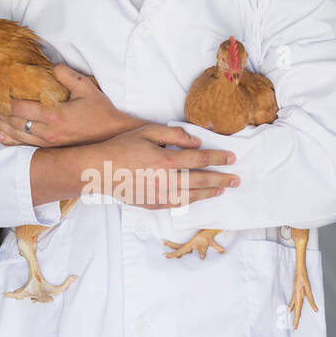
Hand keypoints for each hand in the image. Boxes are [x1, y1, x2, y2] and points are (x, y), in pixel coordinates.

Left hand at [0, 64, 139, 147]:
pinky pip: (26, 147)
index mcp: (54, 114)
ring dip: (1, 128)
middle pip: (15, 123)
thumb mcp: (86, 88)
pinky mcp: (51, 150)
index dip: (7, 100)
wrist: (112, 137)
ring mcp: (49, 143)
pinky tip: (1, 138)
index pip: (21, 108)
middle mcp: (48, 131)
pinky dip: (12, 141)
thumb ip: (67, 75)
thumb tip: (52, 66)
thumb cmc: (100, 112)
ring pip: (18, 136)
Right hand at [80, 124, 238, 209]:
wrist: (99, 171)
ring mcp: (159, 195)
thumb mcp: (147, 132)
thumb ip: (174, 135)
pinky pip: (178, 204)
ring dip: (210, 192)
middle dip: (222, 179)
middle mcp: (166, 180)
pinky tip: (199, 197)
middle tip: (236, 179)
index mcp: (166, 160)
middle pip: (201, 180)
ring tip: (223, 189)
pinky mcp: (153, 204)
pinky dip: (192, 201)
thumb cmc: (122, 148)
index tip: (232, 158)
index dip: (218, 158)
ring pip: (192, 195)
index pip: (200, 159)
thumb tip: (196, 142)